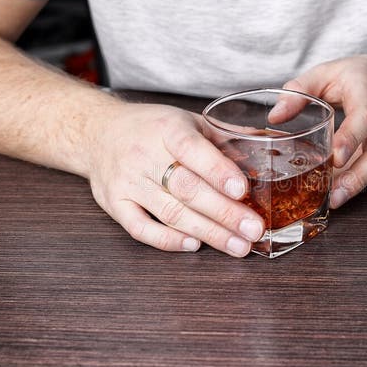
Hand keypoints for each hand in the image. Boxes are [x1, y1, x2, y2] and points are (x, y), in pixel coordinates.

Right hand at [86, 101, 264, 255]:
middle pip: (187, 189)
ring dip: (207, 232)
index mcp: (167, 128)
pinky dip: (167, 240)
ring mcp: (127, 181)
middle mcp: (144, 154)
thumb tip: (267, 150)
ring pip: (170, 212)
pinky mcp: (114, 203)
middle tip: (254, 230)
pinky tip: (194, 245)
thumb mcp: (187, 121)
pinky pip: (140, 228)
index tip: (242, 190)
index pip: (192, 149)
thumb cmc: (152, 128)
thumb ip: (223, 137)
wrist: (98, 133)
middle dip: (224, 212)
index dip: (217, 170)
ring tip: (238, 246)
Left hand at [279, 55, 366, 208]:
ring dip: (359, 184)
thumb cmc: (357, 75)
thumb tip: (275, 116)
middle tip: (334, 193)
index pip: (365, 118)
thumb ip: (299, 91)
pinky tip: (337, 194)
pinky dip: (358, 182)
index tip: (336, 158)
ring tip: (333, 200)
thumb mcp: (325, 73)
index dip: (352, 138)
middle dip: (359, 175)